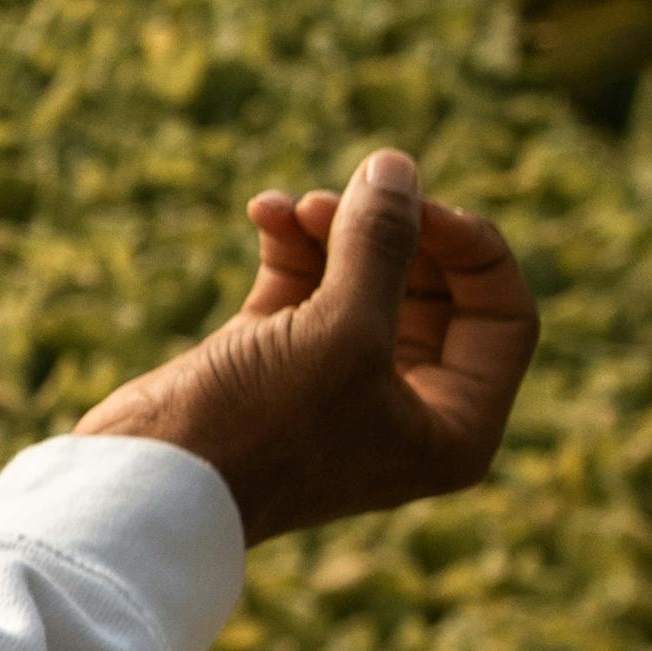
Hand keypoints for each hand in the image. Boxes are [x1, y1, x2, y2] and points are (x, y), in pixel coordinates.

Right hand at [73, 147, 540, 546]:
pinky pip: (307, 282)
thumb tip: (398, 165)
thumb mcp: (342, 331)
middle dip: (393, 231)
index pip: (503, 315)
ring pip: (366, 276)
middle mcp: (407, 405)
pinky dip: (292, 243)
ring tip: (297, 205)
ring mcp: (341, 381)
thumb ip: (382, 242)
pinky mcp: (277, 359)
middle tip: (348, 195)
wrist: (148, 484)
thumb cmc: (261, 428)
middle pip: (435, 286)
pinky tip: (265, 212)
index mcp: (454, 425)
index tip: (413, 203)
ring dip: (337, 228)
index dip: (470, 247)